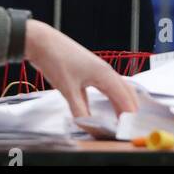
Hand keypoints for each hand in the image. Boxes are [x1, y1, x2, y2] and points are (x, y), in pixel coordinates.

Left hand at [24, 21, 138, 117]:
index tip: (131, 130)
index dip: (130, 115)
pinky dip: (111, 99)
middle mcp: (106, 72)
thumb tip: (89, 128)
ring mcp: (99, 71)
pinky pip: (107, 88)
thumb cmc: (56, 62)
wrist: (42, 43)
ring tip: (123, 122)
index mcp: (105, 74)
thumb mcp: (68, 90)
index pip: (125, 98)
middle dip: (131, 110)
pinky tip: (108, 109)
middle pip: (126, 92)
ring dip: (122, 104)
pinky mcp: (90, 72)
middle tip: (131, 128)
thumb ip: (80, 111)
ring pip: (117, 89)